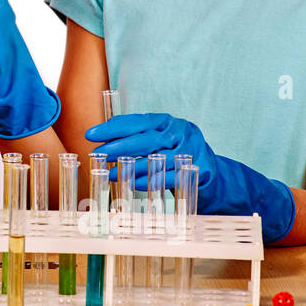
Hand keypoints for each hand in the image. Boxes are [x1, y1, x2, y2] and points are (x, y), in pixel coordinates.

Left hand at [85, 113, 293, 241]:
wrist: (214, 175)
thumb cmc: (176, 157)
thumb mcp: (159, 142)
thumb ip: (136, 140)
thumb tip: (103, 143)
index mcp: (167, 121)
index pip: (136, 121)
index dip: (112, 127)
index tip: (91, 134)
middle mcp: (181, 132)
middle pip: (145, 138)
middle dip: (119, 146)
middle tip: (99, 153)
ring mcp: (192, 150)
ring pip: (156, 158)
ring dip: (131, 167)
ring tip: (110, 172)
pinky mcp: (200, 169)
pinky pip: (170, 176)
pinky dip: (150, 181)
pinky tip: (133, 183)